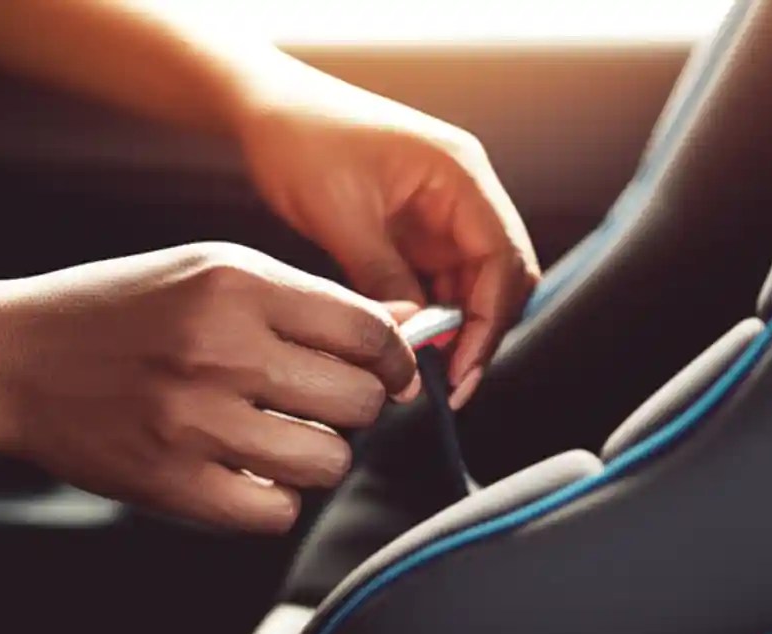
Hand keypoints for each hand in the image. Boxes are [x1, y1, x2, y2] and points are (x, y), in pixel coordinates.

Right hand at [0, 242, 417, 532]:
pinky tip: (250, 471)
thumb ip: (307, 299)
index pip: (367, 332)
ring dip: (320, 456)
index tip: (392, 372)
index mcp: (237, 286)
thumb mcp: (211, 272)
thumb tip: (402, 329)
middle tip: (328, 404)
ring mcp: (193, 421)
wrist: (12, 358)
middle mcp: (220, 350)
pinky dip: (275, 498)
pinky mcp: (170, 482)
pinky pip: (275, 512)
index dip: (396, 358)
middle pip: (361, 402)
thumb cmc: (121, 308)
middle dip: (361, 407)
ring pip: (327, 462)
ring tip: (287, 437)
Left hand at [234, 54, 540, 406]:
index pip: (503, 259)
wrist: (268, 110)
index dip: (489, 321)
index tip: (461, 371)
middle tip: (449, 387)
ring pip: (474, 286)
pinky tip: (407, 348)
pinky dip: (430, 318)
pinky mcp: (418, 233)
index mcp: (460, 175)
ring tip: (423, 375)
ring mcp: (443, 214)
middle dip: (480, 333)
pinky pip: (440, 284)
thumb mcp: (341, 216)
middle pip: (502, 277)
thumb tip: (411, 341)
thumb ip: (383, 278)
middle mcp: (463, 195)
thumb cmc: (303, 141)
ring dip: (455, 330)